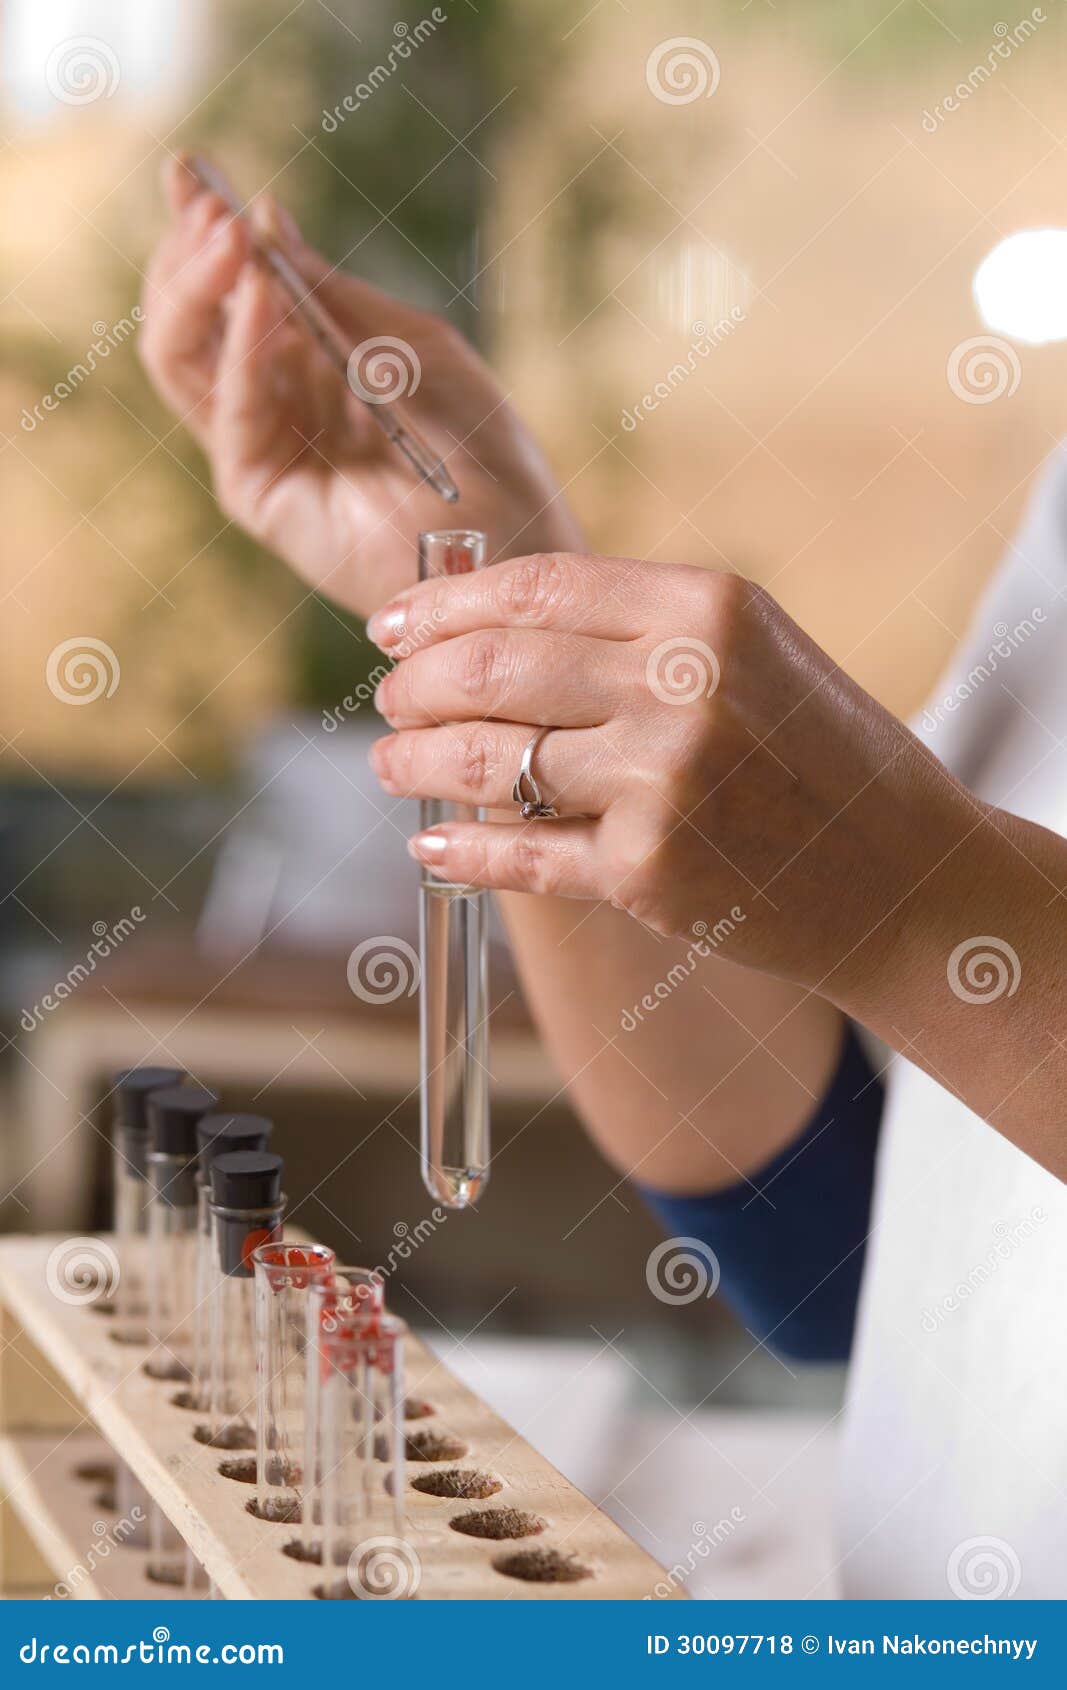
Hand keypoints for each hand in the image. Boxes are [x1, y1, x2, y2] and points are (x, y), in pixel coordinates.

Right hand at [139, 157, 580, 617]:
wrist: (510, 541)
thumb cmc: (479, 448)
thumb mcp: (413, 347)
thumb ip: (334, 296)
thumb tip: (263, 219)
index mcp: (304, 354)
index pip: (231, 283)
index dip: (200, 227)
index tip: (189, 167)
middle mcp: (269, 396)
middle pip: (190, 318)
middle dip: (189, 253)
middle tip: (206, 199)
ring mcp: (258, 445)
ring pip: (182, 361)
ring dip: (197, 290)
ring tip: (226, 235)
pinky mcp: (260, 494)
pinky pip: (234, 412)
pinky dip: (243, 349)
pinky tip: (263, 294)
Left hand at [366, 550, 981, 1002]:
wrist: (906, 875)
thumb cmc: (822, 755)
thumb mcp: (754, 650)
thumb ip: (638, 627)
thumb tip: (491, 626)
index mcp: (705, 607)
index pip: (533, 587)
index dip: (442, 605)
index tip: (392, 625)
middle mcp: (681, 683)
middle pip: (493, 667)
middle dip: (415, 683)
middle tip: (389, 699)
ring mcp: (661, 780)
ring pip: (489, 759)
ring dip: (415, 761)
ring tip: (391, 763)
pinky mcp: (647, 870)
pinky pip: (520, 853)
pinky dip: (460, 851)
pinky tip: (431, 845)